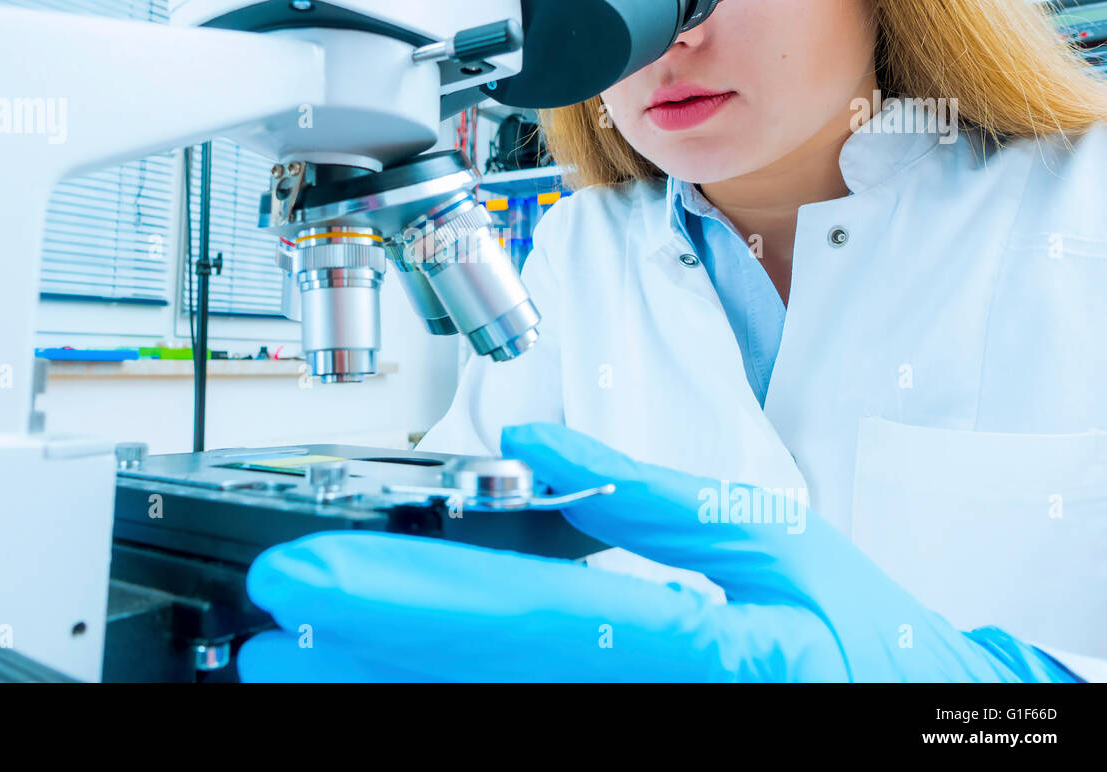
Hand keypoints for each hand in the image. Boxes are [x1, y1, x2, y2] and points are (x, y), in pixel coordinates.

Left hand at [239, 423, 1081, 681]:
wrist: (916, 716)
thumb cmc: (859, 639)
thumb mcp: (771, 541)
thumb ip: (645, 497)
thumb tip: (533, 449)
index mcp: (706, 653)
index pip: (525, 622)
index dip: (407, 604)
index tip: (312, 581)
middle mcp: (659, 706)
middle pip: (481, 686)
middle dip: (365, 657)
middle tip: (275, 630)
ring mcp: (638, 735)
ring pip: (488, 719)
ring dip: (383, 690)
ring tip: (300, 665)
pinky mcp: (626, 742)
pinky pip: (522, 728)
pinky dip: (448, 700)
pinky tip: (392, 682)